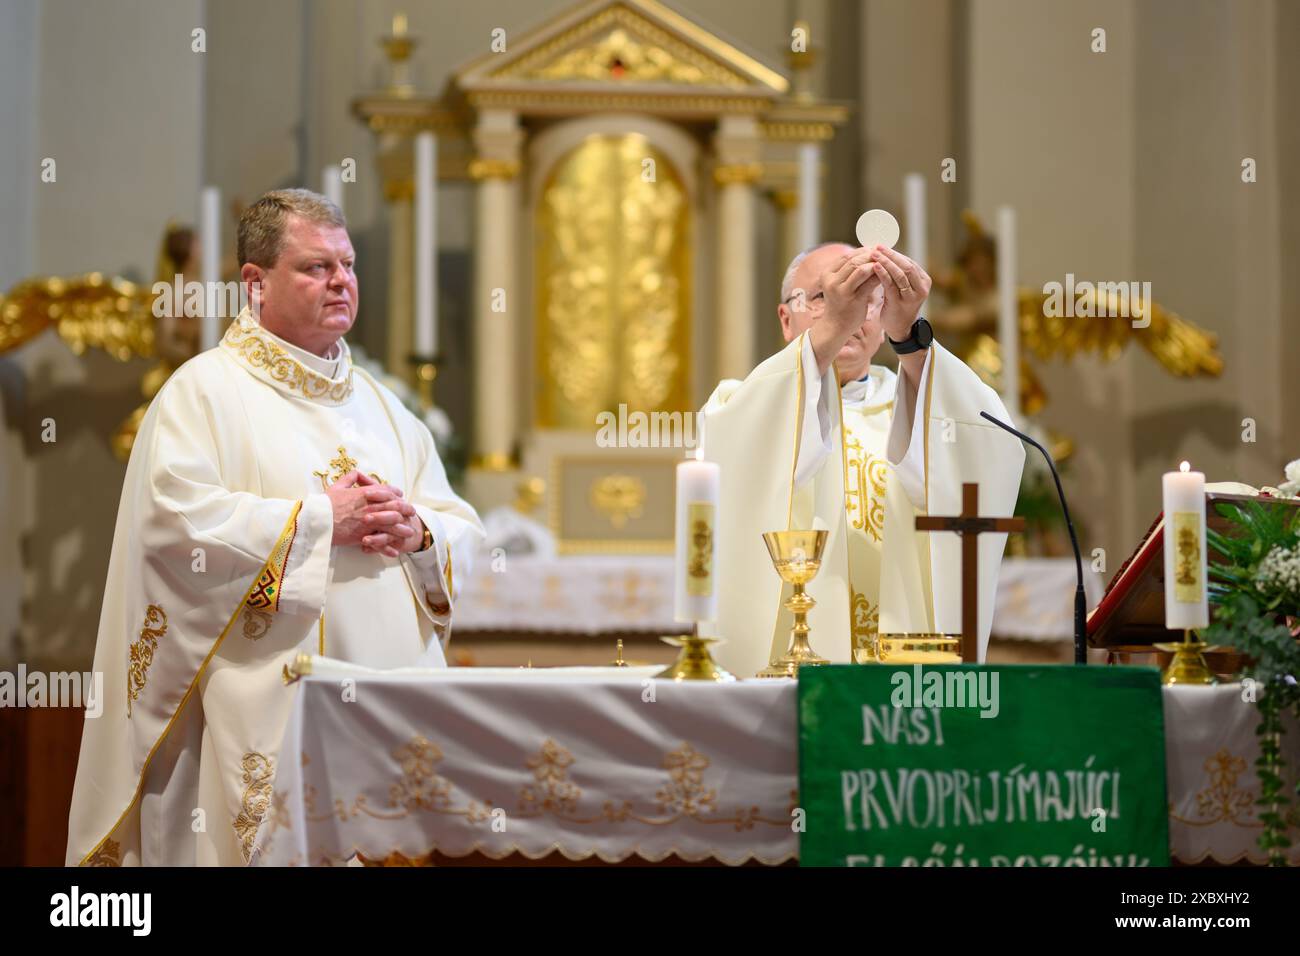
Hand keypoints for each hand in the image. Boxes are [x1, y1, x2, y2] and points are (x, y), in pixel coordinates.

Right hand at [326, 471, 416, 557]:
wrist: (316, 520)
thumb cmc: (325, 504)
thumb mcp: (336, 487)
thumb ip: (349, 479)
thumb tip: (356, 473)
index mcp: (364, 494)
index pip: (385, 491)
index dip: (395, 493)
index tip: (400, 495)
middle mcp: (369, 507)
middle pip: (394, 507)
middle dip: (405, 510)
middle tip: (412, 513)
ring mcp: (367, 522)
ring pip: (391, 525)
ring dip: (401, 529)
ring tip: (408, 533)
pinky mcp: (363, 536)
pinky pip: (379, 542)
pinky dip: (387, 547)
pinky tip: (394, 551)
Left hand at [354, 473, 425, 556]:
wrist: (410, 530)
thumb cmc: (389, 511)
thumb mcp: (380, 496)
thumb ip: (369, 485)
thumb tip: (358, 474)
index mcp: (395, 501)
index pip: (388, 494)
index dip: (378, 493)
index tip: (365, 493)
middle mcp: (399, 515)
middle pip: (391, 514)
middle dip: (378, 517)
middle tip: (365, 518)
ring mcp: (399, 529)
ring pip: (390, 532)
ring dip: (377, 537)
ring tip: (364, 540)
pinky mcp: (398, 542)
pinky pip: (388, 546)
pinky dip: (378, 547)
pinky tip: (365, 548)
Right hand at [810, 249, 881, 370]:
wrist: (836, 327)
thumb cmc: (841, 304)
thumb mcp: (841, 285)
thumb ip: (850, 272)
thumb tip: (868, 254)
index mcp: (827, 274)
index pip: (846, 256)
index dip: (862, 251)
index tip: (875, 250)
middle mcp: (831, 281)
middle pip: (853, 260)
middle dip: (870, 256)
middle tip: (884, 255)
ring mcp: (840, 290)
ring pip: (860, 269)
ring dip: (875, 264)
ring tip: (886, 264)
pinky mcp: (852, 300)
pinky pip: (868, 283)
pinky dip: (878, 277)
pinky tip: (887, 276)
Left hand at [869, 246, 930, 341]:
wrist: (900, 329)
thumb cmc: (899, 305)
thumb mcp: (903, 288)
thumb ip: (899, 274)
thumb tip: (885, 253)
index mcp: (924, 281)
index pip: (909, 262)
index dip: (895, 254)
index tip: (882, 247)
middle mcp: (921, 288)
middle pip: (906, 266)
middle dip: (891, 255)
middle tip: (877, 247)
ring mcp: (912, 296)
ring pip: (900, 274)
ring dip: (886, 262)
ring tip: (874, 254)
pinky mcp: (900, 303)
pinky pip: (891, 285)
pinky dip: (883, 274)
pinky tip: (875, 266)